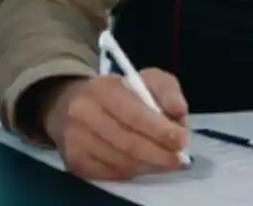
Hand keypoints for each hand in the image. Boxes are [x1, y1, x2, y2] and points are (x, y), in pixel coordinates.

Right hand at [42, 69, 189, 180]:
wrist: (71, 104)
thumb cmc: (117, 92)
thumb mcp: (145, 78)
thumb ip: (167, 90)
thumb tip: (179, 112)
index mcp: (103, 89)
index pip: (134, 115)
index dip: (160, 131)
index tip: (182, 140)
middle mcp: (83, 114)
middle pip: (128, 143)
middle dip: (160, 154)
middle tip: (180, 158)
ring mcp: (76, 141)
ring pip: (122, 162)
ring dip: (149, 165)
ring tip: (165, 160)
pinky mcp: (74, 162)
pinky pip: (112, 174)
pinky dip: (134, 171)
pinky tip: (144, 163)